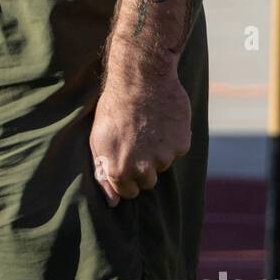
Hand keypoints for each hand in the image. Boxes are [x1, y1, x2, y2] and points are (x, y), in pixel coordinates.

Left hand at [89, 60, 191, 205]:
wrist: (140, 76)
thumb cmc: (113, 106)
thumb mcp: (98, 138)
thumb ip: (103, 173)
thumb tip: (112, 202)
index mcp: (120, 170)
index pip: (128, 192)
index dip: (125, 175)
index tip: (124, 159)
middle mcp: (144, 169)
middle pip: (147, 181)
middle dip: (142, 165)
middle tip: (136, 139)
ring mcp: (165, 157)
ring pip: (163, 163)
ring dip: (157, 149)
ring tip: (147, 124)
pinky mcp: (182, 144)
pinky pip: (177, 148)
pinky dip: (172, 137)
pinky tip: (161, 118)